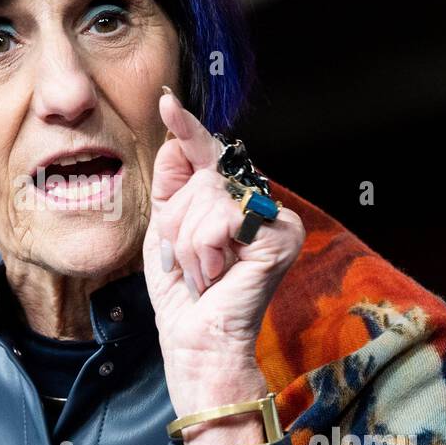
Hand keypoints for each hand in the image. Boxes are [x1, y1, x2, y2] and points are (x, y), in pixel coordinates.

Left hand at [143, 87, 304, 444]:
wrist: (196, 343)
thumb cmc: (181, 294)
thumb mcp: (164, 229)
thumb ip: (171, 184)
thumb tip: (173, 135)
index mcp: (232, 200)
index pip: (208, 155)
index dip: (187, 129)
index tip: (167, 101)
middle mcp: (260, 204)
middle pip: (201, 175)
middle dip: (176, 222)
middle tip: (187, 263)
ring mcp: (276, 219)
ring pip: (207, 197)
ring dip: (187, 243)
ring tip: (202, 273)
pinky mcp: (281, 237)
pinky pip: (221, 219)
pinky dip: (204, 250)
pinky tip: (217, 276)